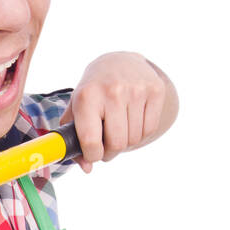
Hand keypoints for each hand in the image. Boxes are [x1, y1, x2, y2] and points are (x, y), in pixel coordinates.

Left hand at [60, 52, 170, 172]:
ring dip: (125, 142)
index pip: (91, 141)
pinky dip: (140, 133)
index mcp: (87, 96)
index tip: (93, 152)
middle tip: (106, 144)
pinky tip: (132, 120)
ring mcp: (136, 90)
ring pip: (134, 139)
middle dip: (110, 152)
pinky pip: (150, 129)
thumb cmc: (93, 92)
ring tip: (118, 129)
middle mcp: (112, 91)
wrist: (117, 62)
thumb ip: (73, 141)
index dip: (92, 155)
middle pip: (117, 144)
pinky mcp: (155, 90)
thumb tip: (87, 168)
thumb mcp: (76, 110)